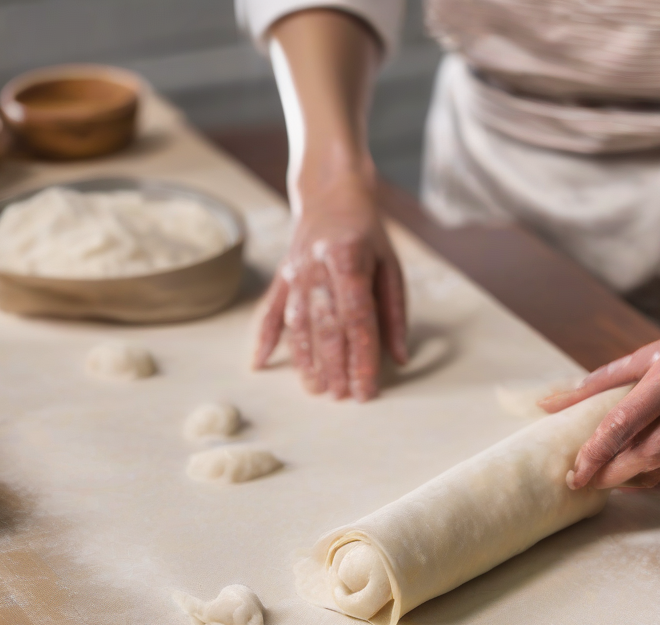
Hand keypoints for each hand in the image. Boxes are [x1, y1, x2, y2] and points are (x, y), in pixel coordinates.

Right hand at [253, 174, 406, 400]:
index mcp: (349, 258)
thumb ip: (394, 314)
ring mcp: (294, 272)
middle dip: (335, 366)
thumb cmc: (367, 234)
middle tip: (342, 397)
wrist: (331, 192)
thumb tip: (400, 358)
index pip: (357, 318)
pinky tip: (259, 364)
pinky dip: (262, 338)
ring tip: (316, 390)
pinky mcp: (281, 276)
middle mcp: (317, 266)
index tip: (367, 388)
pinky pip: (268, 310)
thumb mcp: (390, 266)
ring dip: (305, 360)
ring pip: (297, 323)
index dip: (362, 357)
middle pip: (325, 325)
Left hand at [540, 307, 659, 489]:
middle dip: (611, 476)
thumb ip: (599, 382)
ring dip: (636, 482)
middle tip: (587, 484)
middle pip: (646, 454)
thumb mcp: (650, 354)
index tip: (574, 474)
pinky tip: (651, 478)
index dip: (594, 454)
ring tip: (614, 481)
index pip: (622, 423)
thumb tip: (548, 404)